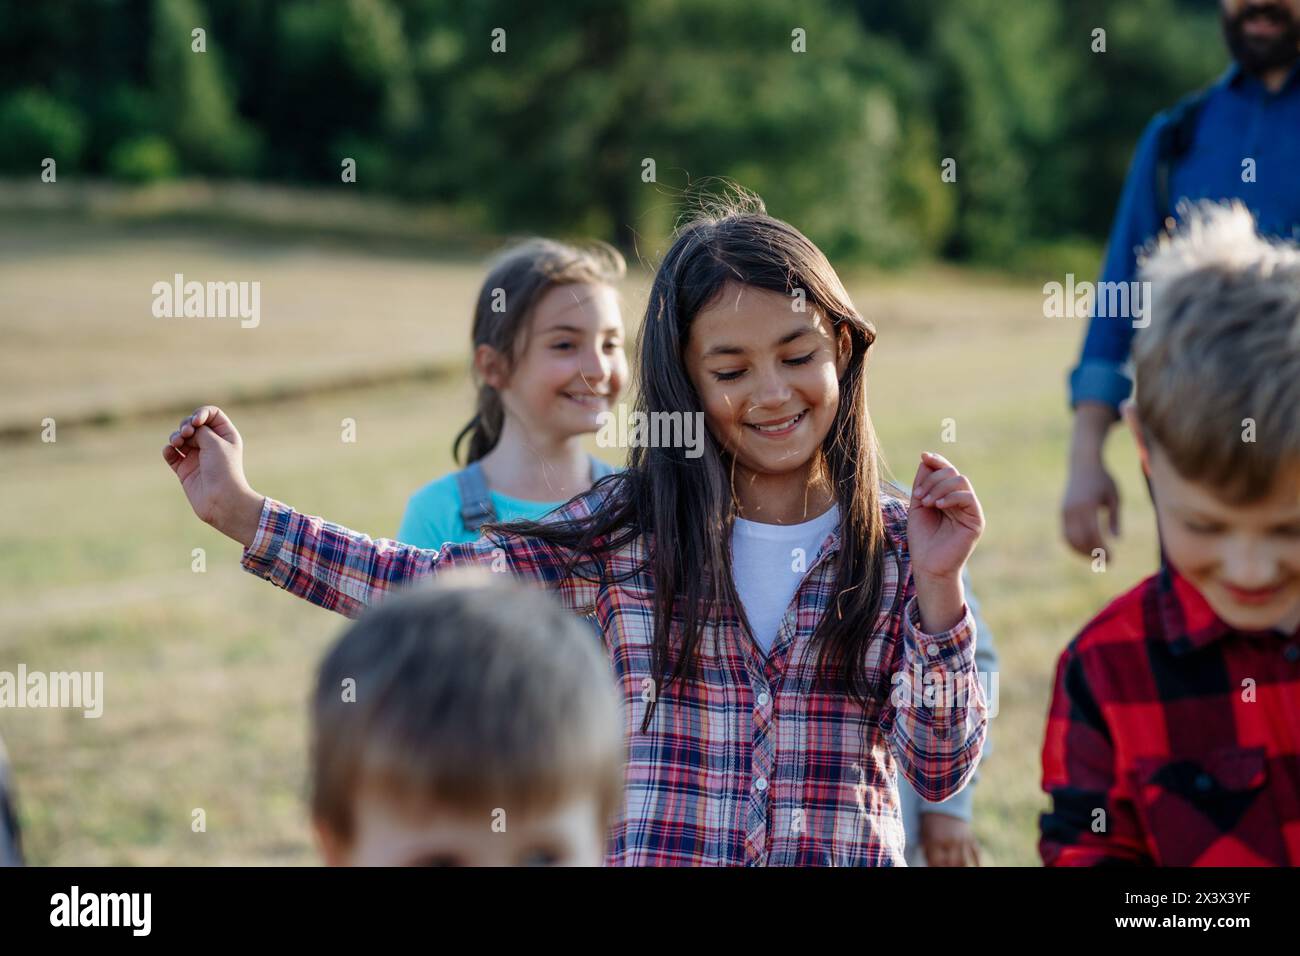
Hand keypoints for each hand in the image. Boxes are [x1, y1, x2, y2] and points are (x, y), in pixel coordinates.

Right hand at [162, 405, 262, 546]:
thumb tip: (188, 430)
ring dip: (175, 436)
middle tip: (186, 433)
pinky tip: (170, 451)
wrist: (220, 500)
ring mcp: (197, 457)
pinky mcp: (185, 470)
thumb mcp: (214, 443)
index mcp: (225, 435)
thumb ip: (200, 430)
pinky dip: (168, 450)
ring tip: (177, 442)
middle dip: (185, 425)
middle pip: (192, 424)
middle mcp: (211, 444)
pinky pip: (171, 455)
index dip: (201, 413)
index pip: (211, 414)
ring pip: (180, 438)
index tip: (196, 422)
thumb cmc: (223, 470)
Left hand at [907, 451, 983, 581]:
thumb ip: (923, 483)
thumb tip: (926, 458)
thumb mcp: (918, 506)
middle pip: (952, 473)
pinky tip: (938, 506)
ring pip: (960, 481)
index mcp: (948, 497)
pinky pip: (968, 497)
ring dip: (939, 487)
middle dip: (932, 479)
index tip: (924, 456)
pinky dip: (951, 496)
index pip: (946, 472)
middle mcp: (961, 501)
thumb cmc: (922, 539)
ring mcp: (970, 510)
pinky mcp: (976, 520)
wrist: (928, 566)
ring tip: (925, 503)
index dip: (937, 461)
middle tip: (919, 496)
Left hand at [920, 812, 979, 866]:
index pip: (937, 862)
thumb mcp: (924, 833)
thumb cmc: (930, 819)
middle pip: (952, 864)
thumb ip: (927, 850)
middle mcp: (950, 841)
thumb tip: (930, 864)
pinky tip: (976, 866)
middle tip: (946, 868)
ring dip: (961, 867)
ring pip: (964, 862)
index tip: (934, 868)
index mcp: (935, 840)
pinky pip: (976, 853)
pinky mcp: (970, 837)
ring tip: (958, 868)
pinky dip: (977, 862)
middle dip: (949, 868)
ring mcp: (962, 840)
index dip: (935, 867)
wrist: (944, 801)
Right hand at [1062, 449, 1120, 557]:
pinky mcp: (1062, 512)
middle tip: (1107, 562)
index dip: (1102, 549)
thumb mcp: (1114, 496)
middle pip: (1080, 540)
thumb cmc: (1103, 479)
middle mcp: (1073, 510)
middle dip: (1092, 554)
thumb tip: (1116, 540)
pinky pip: (1066, 534)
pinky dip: (1075, 544)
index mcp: (1087, 505)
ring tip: (1096, 558)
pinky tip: (1087, 549)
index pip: (1093, 534)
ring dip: (1082, 552)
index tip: (1112, 558)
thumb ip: (1115, 518)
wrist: (1082, 464)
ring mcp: (1065, 511)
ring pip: (1070, 539)